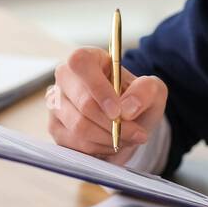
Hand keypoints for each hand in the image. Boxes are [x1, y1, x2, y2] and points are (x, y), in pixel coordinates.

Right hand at [46, 46, 167, 165]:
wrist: (127, 123)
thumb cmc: (135, 99)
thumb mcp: (152, 90)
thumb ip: (145, 91)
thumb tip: (128, 108)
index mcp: (86, 58)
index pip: (81, 64)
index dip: (99, 89)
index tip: (119, 112)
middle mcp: (65, 78)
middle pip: (83, 103)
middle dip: (113, 124)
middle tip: (137, 133)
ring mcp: (56, 103)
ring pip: (79, 127)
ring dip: (109, 138)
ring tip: (127, 138)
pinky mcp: (55, 128)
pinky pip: (76, 144)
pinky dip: (99, 148)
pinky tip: (111, 143)